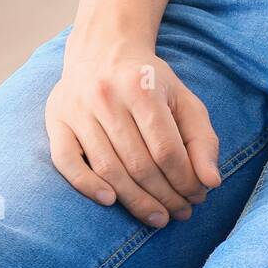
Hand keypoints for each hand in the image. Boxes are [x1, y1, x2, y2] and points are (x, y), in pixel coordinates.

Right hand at [45, 42, 221, 226]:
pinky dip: (87, 185)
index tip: (199, 197)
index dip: (185, 180)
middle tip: (181, 213)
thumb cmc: (150, 82)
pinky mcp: (56, 121)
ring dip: (135, 201)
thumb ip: (202, 140)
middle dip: (165, 196)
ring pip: (107, 168)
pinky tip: (111, 201)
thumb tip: (211, 182)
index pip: (166, 150)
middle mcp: (105, 97)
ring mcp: (76, 109)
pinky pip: (66, 161)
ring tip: (158, 217)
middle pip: (138, 164)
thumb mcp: (184, 100)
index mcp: (142, 87)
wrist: (103, 50)